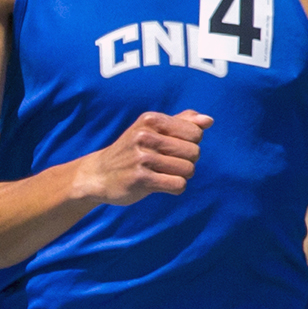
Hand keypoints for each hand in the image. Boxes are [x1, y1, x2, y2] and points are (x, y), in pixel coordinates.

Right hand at [73, 110, 212, 204]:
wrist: (98, 174)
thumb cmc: (132, 150)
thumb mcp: (152, 129)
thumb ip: (182, 122)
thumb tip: (209, 120)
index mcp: (150, 120)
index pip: (195, 132)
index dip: (190, 144)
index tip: (173, 148)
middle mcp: (145, 136)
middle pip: (194, 152)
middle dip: (187, 161)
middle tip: (169, 164)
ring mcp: (142, 158)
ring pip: (188, 169)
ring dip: (181, 175)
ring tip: (164, 174)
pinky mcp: (140, 179)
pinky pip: (178, 185)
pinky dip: (175, 188)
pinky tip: (161, 185)